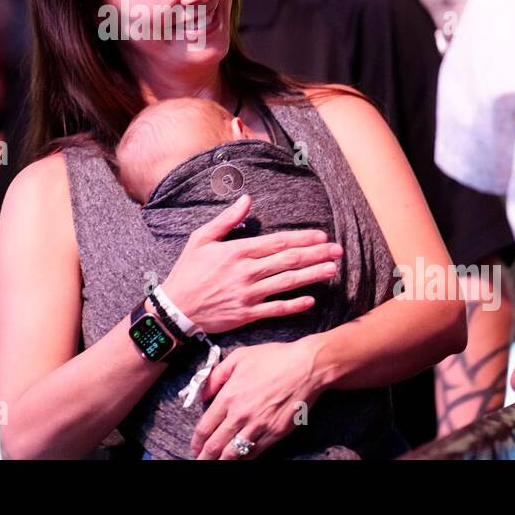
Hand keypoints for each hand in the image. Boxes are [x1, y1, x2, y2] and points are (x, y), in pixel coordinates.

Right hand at [159, 194, 342, 334]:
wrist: (176, 308)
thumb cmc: (188, 271)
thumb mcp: (201, 238)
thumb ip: (226, 219)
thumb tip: (246, 199)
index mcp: (238, 251)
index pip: (278, 242)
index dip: (302, 238)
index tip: (321, 235)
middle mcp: (247, 272)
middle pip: (289, 261)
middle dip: (316, 254)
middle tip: (338, 251)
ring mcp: (249, 295)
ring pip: (288, 283)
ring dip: (312, 276)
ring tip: (332, 270)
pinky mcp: (248, 314)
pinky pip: (276, 309)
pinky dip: (295, 305)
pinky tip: (311, 299)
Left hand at [191, 341, 322, 458]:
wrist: (306, 367)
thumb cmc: (274, 358)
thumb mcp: (239, 357)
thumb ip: (216, 375)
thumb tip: (202, 394)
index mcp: (228, 396)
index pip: (205, 426)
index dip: (197, 441)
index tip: (194, 447)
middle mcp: (240, 415)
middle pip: (216, 444)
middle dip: (205, 456)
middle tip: (200, 461)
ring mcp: (258, 426)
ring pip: (233, 453)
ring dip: (221, 461)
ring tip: (215, 464)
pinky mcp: (275, 433)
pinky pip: (255, 453)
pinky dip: (244, 459)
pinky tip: (239, 460)